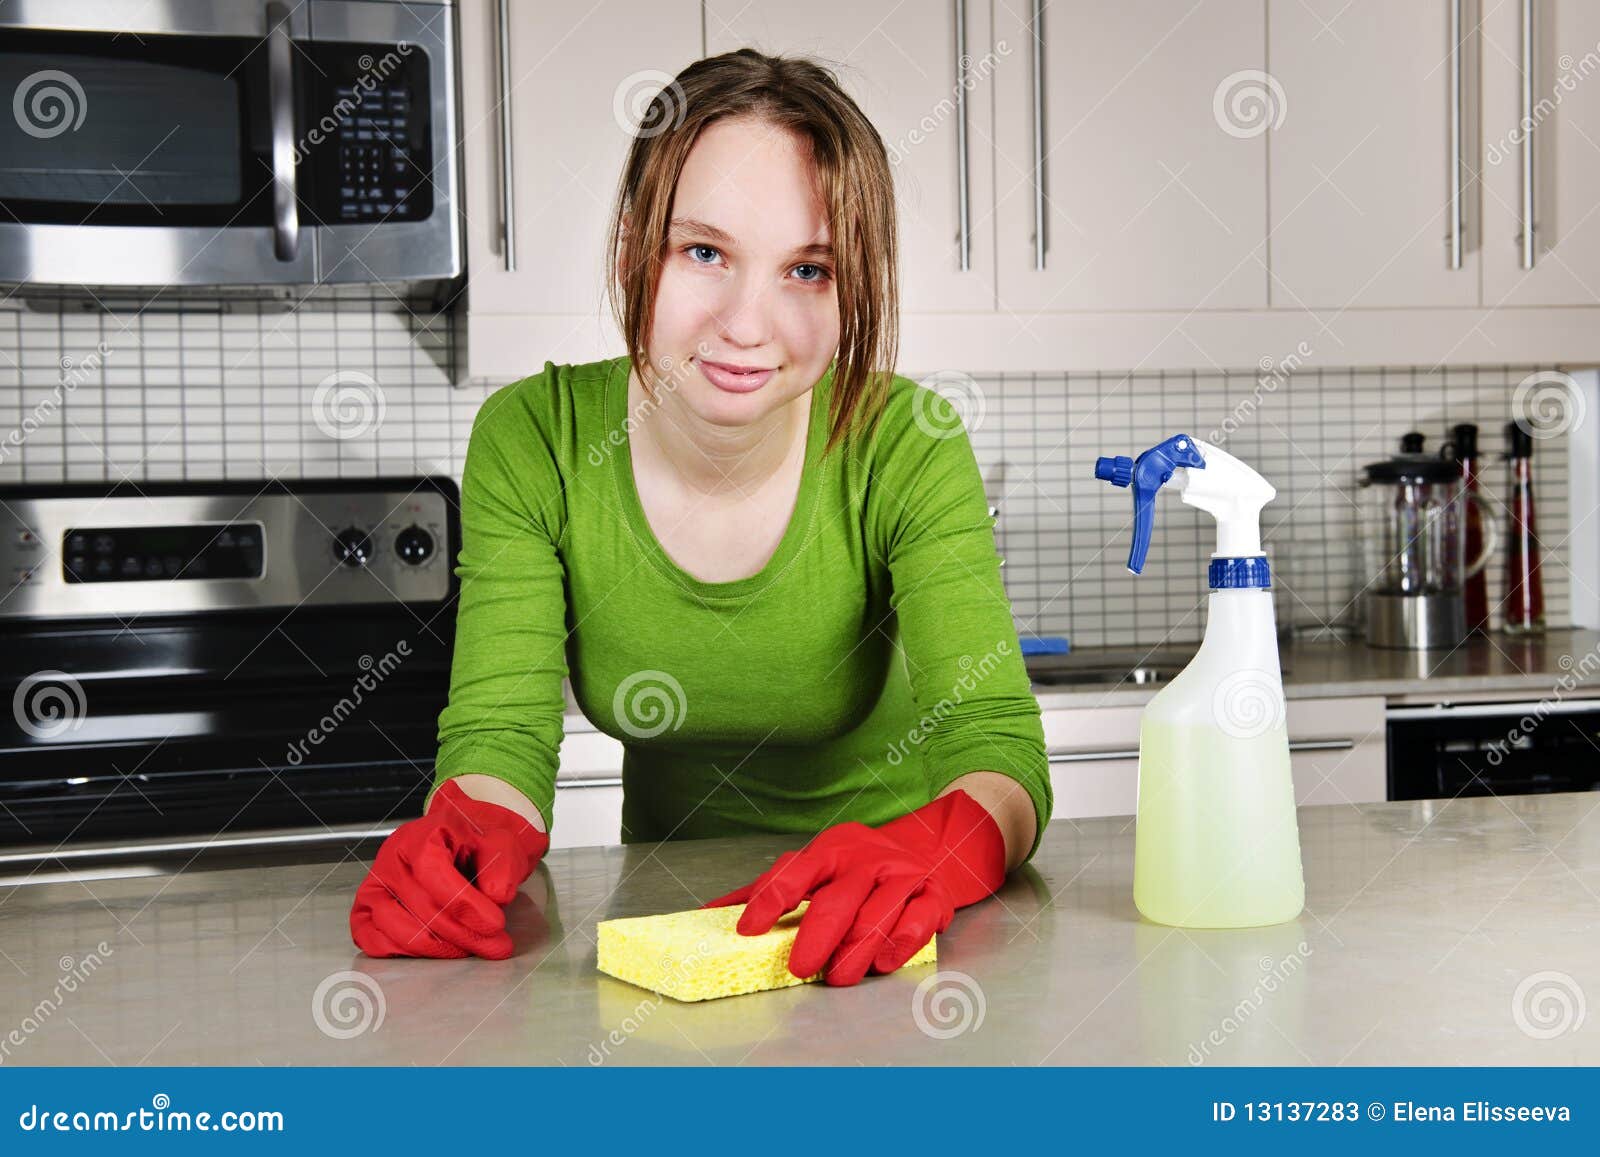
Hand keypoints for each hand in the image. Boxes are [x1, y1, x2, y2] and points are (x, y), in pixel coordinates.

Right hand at [350, 779, 548, 959]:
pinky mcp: (367, 909)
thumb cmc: (478, 845)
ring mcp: (375, 885)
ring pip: (398, 930)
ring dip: (440, 947)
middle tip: (496, 945)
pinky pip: (373, 940)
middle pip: (422, 907)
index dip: (465, 904)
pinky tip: (439, 951)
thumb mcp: (502, 844)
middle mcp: (391, 858)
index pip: (433, 872)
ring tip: (471, 947)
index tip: (494, 924)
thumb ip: (501, 866)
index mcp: (421, 833)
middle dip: (464, 933)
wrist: (465, 845)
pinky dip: (405, 954)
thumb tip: (496, 896)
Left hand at [700, 788, 1006, 985]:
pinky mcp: (932, 896)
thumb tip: (710, 913)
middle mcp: (865, 860)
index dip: (769, 900)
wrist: (926, 851)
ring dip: (855, 951)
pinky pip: (918, 921)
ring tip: (838, 977)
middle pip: (836, 901)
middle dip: (815, 938)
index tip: (747, 929)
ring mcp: (902, 876)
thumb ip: (768, 889)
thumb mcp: (815, 867)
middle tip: (798, 968)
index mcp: (830, 850)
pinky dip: (899, 943)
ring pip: (876, 915)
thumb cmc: (856, 869)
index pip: (794, 872)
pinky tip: (882, 962)